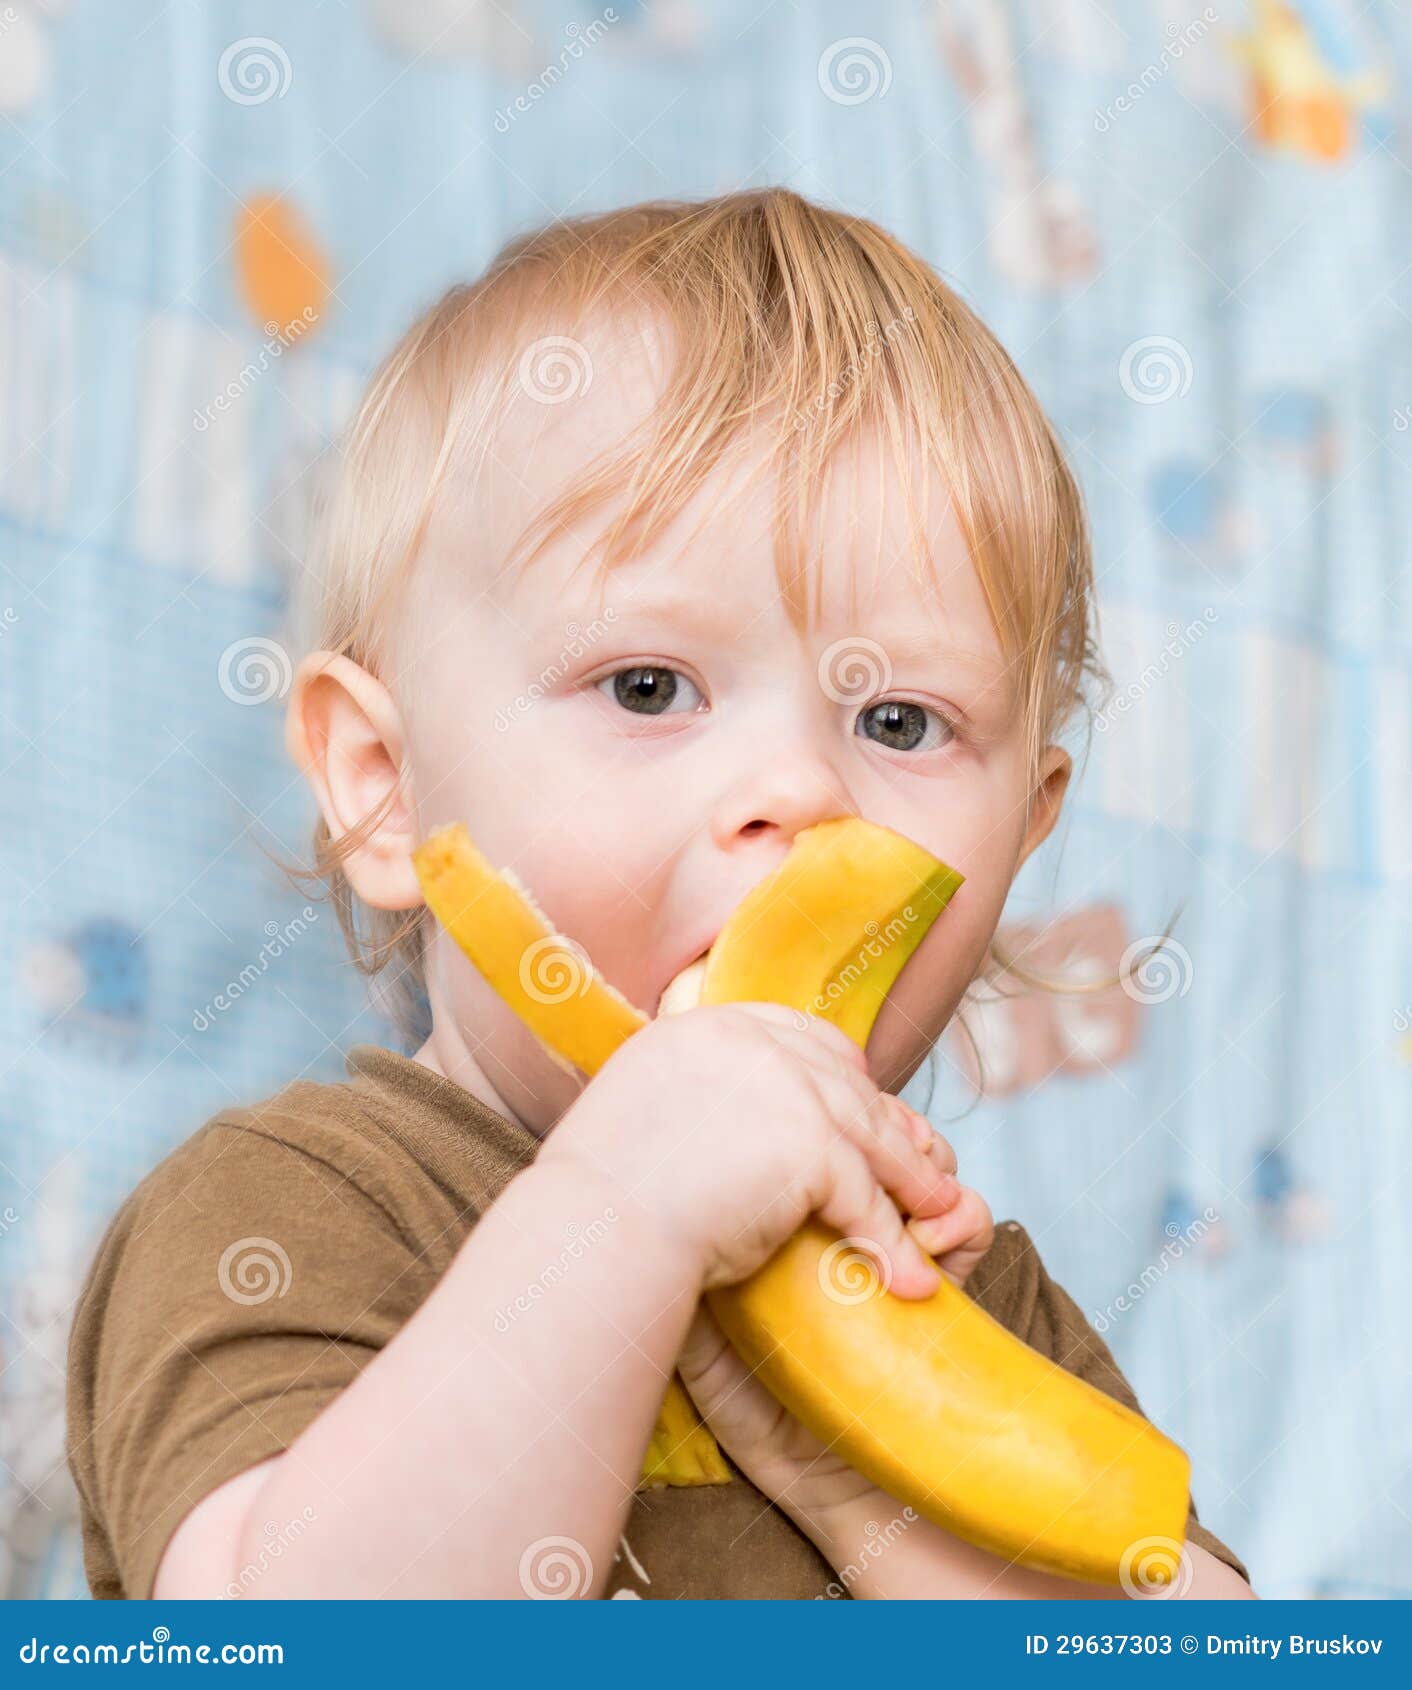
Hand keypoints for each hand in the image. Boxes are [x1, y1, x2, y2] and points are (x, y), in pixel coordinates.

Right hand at [538, 1002, 960, 1295]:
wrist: (593, 1234)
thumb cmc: (595, 1200)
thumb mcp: (634, 1114)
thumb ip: (682, 1100)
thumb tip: (705, 1120)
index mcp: (704, 1028)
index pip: (797, 1032)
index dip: (836, 1070)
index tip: (860, 1102)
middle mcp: (749, 1043)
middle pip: (844, 1082)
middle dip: (888, 1129)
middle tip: (923, 1170)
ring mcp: (785, 1087)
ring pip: (869, 1136)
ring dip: (911, 1184)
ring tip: (938, 1221)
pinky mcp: (810, 1143)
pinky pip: (867, 1197)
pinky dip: (893, 1242)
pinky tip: (911, 1278)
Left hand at [672, 1121, 993, 1530]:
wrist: (833, 1482)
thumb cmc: (764, 1417)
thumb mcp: (710, 1347)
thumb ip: (690, 1285)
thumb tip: (656, 1219)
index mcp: (792, 1221)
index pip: (814, 1143)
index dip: (821, 1120)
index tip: (804, 1124)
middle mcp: (850, 1223)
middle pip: (875, 1133)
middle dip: (872, 1131)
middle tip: (855, 1148)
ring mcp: (903, 1246)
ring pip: (930, 1164)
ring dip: (920, 1164)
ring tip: (898, 1193)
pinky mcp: (948, 1282)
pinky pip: (970, 1223)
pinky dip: (959, 1215)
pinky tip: (931, 1238)